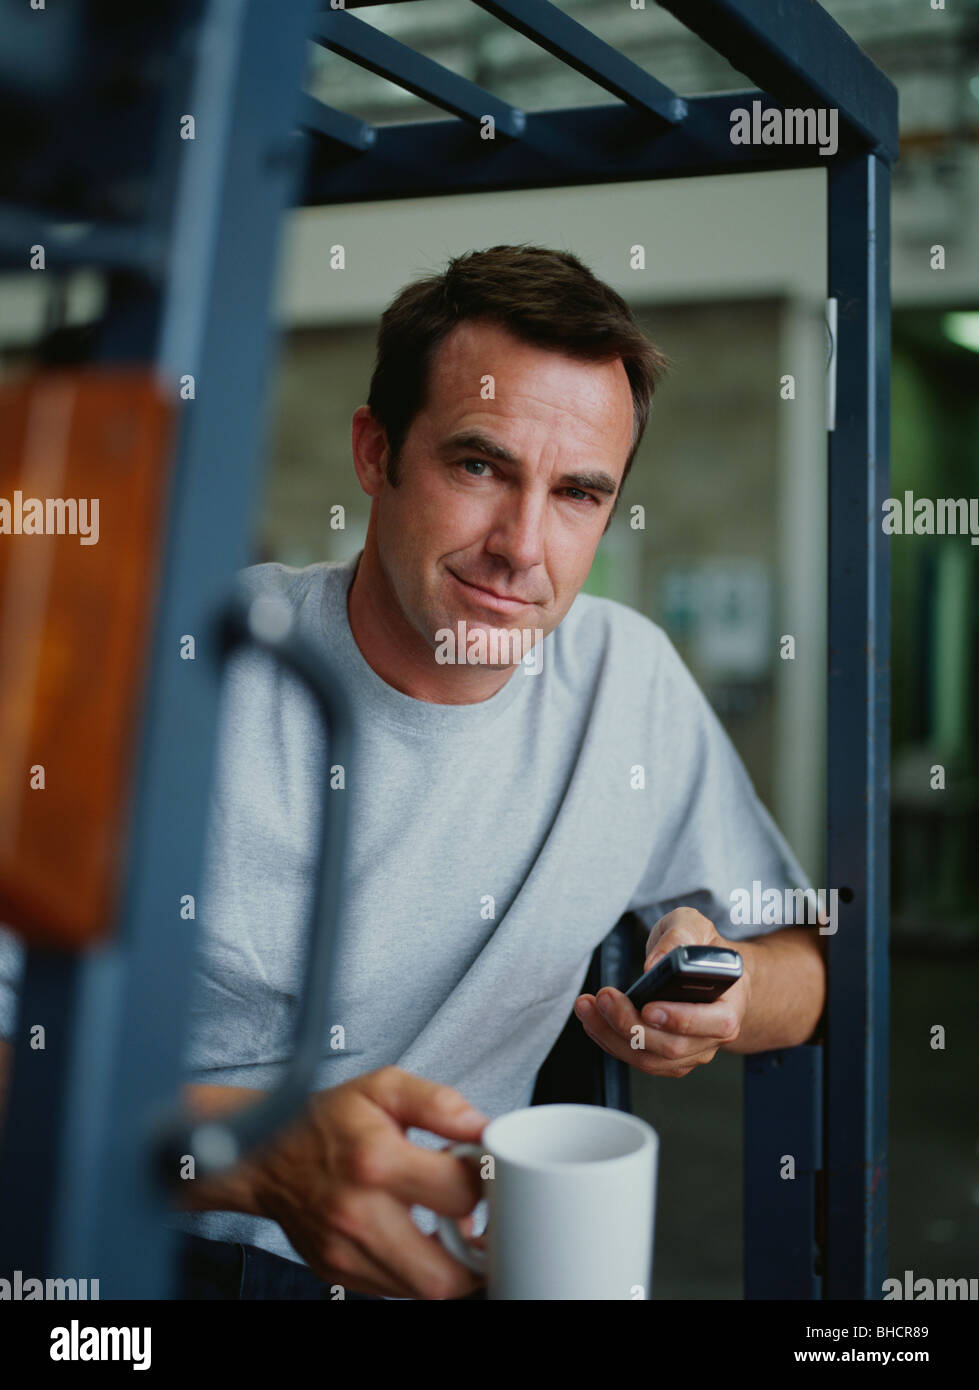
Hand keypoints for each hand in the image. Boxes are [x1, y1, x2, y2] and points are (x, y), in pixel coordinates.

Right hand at [245, 1066, 489, 1299]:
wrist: (265, 1152)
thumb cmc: (329, 1119)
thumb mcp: (384, 1087)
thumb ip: (438, 1103)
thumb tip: (481, 1128)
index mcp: (376, 1160)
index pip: (459, 1195)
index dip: (483, 1185)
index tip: (479, 1175)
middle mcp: (358, 1214)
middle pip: (445, 1273)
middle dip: (475, 1253)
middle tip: (478, 1223)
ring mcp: (345, 1251)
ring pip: (424, 1291)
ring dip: (449, 1265)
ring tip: (449, 1228)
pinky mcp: (338, 1271)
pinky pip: (397, 1291)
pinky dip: (418, 1271)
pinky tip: (417, 1237)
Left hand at [573, 907, 750, 1077]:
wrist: (703, 971)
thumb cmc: (700, 947)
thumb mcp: (694, 926)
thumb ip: (679, 935)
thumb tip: (653, 964)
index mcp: (731, 1004)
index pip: (715, 1023)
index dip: (681, 1020)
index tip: (648, 1006)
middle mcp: (713, 1036)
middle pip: (673, 1047)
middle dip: (631, 1024)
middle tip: (604, 997)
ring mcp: (690, 1052)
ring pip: (649, 1060)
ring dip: (611, 1035)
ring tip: (587, 1006)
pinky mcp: (666, 1058)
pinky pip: (636, 1059)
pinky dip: (609, 1041)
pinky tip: (593, 1019)